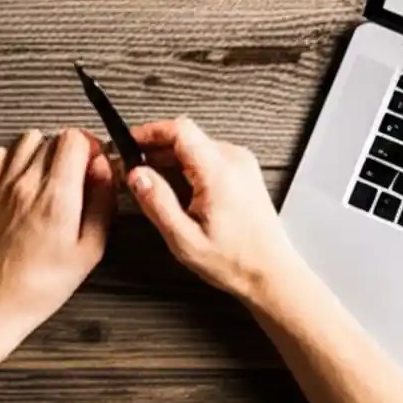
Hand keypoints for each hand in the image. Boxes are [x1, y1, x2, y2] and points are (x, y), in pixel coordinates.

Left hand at [0, 128, 115, 334]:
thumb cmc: (42, 283)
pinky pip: (1, 153)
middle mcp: (28, 183)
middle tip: (79, 176)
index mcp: (57, 197)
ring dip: (46, 149)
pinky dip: (15, 157)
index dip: (91, 146)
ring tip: (54, 174)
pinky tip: (26, 178)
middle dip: (73, 149)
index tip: (96, 165)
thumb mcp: (90, 250)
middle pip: (55, 136)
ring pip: (29, 138)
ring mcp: (4, 184)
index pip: (74, 138)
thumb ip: (102, 202)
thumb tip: (105, 169)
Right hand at [126, 117, 305, 298]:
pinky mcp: (244, 172)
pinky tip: (175, 185)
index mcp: (219, 172)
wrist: (271, 273)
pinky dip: (187, 164)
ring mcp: (242, 165)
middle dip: (156, 146)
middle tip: (133, 166)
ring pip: (197, 145)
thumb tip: (136, 175)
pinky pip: (209, 156)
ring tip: (150, 178)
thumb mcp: (185, 240)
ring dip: (171, 156)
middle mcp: (234, 161)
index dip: (151, 131)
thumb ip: (158, 203)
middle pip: (187, 135)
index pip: (181, 129)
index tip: (130, 141)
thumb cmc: (235, 261)